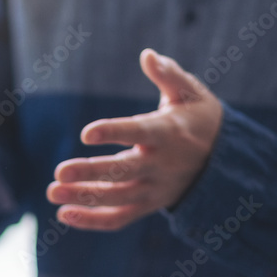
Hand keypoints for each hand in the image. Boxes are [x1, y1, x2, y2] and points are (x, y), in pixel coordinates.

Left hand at [47, 49, 222, 230]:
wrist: (224, 161)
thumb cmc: (199, 119)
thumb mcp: (192, 93)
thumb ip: (169, 75)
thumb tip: (147, 55)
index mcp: (169, 133)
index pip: (139, 132)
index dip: (114, 133)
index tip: (86, 133)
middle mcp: (161, 165)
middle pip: (123, 172)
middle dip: (90, 173)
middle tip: (59, 172)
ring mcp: (154, 189)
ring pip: (117, 198)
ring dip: (84, 197)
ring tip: (52, 192)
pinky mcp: (148, 205)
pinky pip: (120, 218)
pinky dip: (93, 221)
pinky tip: (65, 215)